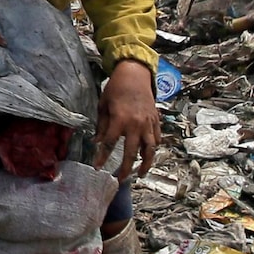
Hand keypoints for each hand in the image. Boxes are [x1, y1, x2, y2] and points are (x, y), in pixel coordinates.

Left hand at [94, 59, 160, 181]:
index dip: (102, 157)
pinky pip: (156, 138)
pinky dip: (153, 148)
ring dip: (146, 163)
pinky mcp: (156, 120)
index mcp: (120, 119)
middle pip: (132, 152)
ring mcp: (148, 123)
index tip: (97, 167)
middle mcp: (136, 124)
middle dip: (126, 168)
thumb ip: (102, 126)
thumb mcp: (103, 105)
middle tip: (121, 179)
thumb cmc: (115, 88)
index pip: (110, 144)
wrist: (135, 74)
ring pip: (150, 149)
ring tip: (141, 174)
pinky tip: (148, 154)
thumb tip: (98, 142)